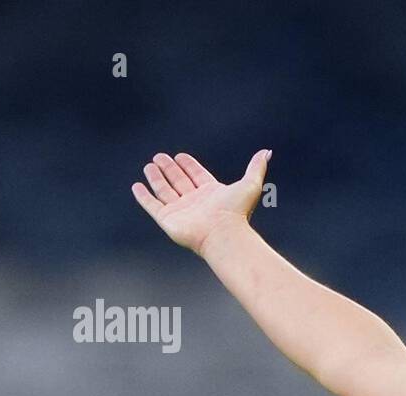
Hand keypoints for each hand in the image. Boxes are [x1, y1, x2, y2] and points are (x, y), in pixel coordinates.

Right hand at [131, 149, 270, 255]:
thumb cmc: (237, 212)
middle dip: (170, 169)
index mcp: (211, 193)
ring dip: (156, 178)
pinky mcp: (167, 219)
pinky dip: (144, 196)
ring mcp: (180, 211)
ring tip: (149, 165)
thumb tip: (267, 152)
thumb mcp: (250, 184)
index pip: (197, 175)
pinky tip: (137, 186)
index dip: (188, 165)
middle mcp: (195, 202)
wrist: (223, 234)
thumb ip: (256, 167)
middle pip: (179, 181)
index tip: (180, 155)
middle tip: (160, 157)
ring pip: (164, 191)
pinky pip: (152, 205)